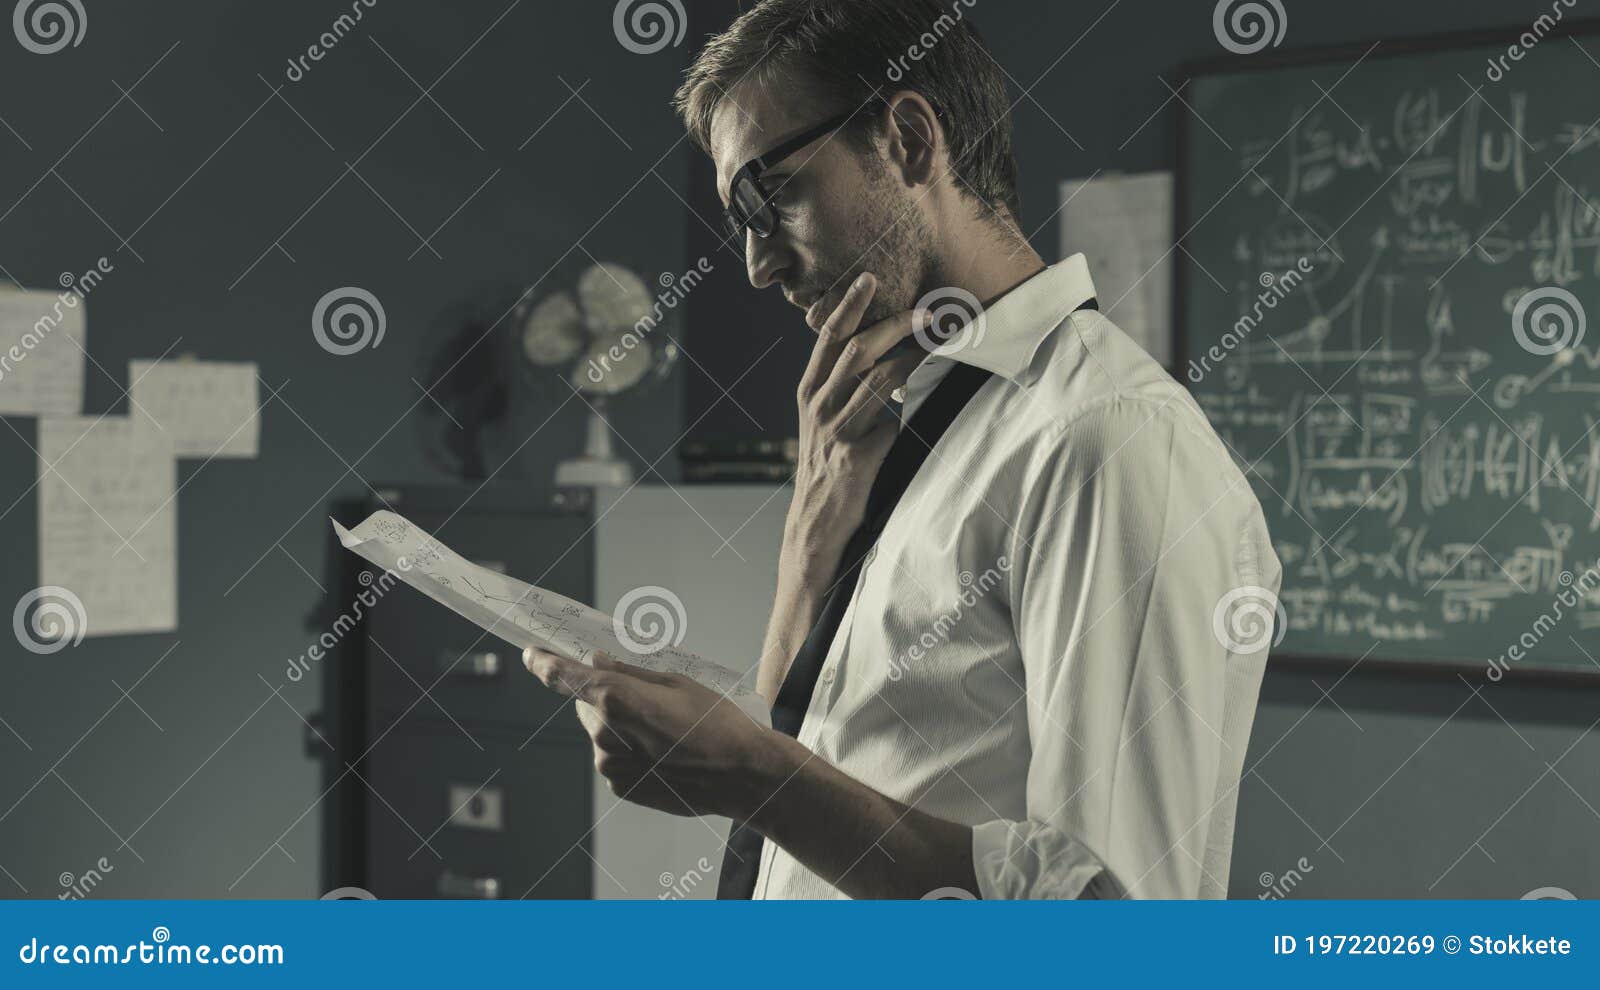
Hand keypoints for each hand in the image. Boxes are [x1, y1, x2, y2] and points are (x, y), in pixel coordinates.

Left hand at [521, 647, 794, 820]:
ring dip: (619, 726)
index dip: (543, 662)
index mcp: (616, 700)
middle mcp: (604, 735)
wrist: (740, 775)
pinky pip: (613, 759)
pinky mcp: (620, 787)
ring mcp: (610, 765)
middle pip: (587, 705)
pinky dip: (629, 751)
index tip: (531, 653)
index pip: (563, 677)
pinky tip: (662, 752)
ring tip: (664, 731)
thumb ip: (627, 673)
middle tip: (647, 700)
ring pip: (600, 733)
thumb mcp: (675, 683)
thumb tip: (596, 663)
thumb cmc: (715, 723)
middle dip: (606, 697)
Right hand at [788, 272, 925, 579]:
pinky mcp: (856, 456)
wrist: (817, 521)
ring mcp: (836, 430)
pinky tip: (931, 395)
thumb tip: (875, 350)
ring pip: (877, 379)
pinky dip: (911, 407)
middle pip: (857, 349)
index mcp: (809, 391)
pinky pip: (891, 422)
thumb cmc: (828, 465)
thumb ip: (840, 387)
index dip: (848, 305)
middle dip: (894, 323)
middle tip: (926, 309)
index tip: (869, 278)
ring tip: (939, 342)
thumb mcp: (822, 421)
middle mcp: (818, 405)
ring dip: (913, 356)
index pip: (827, 337)